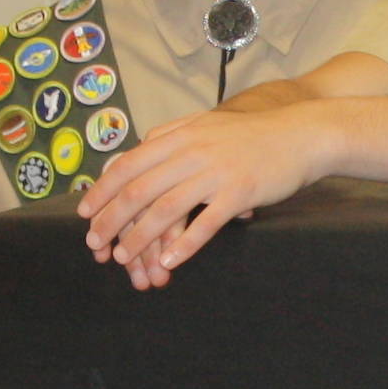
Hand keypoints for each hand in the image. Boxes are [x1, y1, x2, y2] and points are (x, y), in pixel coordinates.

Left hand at [82, 105, 335, 290]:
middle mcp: (193, 151)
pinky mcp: (240, 192)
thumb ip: (171, 136)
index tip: (85, 212)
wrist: (302, 134)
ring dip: (140, 237)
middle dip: (111, 219)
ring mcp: (216, 172)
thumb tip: (137, 150)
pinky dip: (183, 245)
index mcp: (180, 136)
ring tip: (123, 258)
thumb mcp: (205, 124)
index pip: (128, 164)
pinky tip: (168, 263)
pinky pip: (205, 223)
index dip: (102, 190)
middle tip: (95, 244)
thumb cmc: (253, 135)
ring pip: (166, 209)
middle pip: (139, 189)